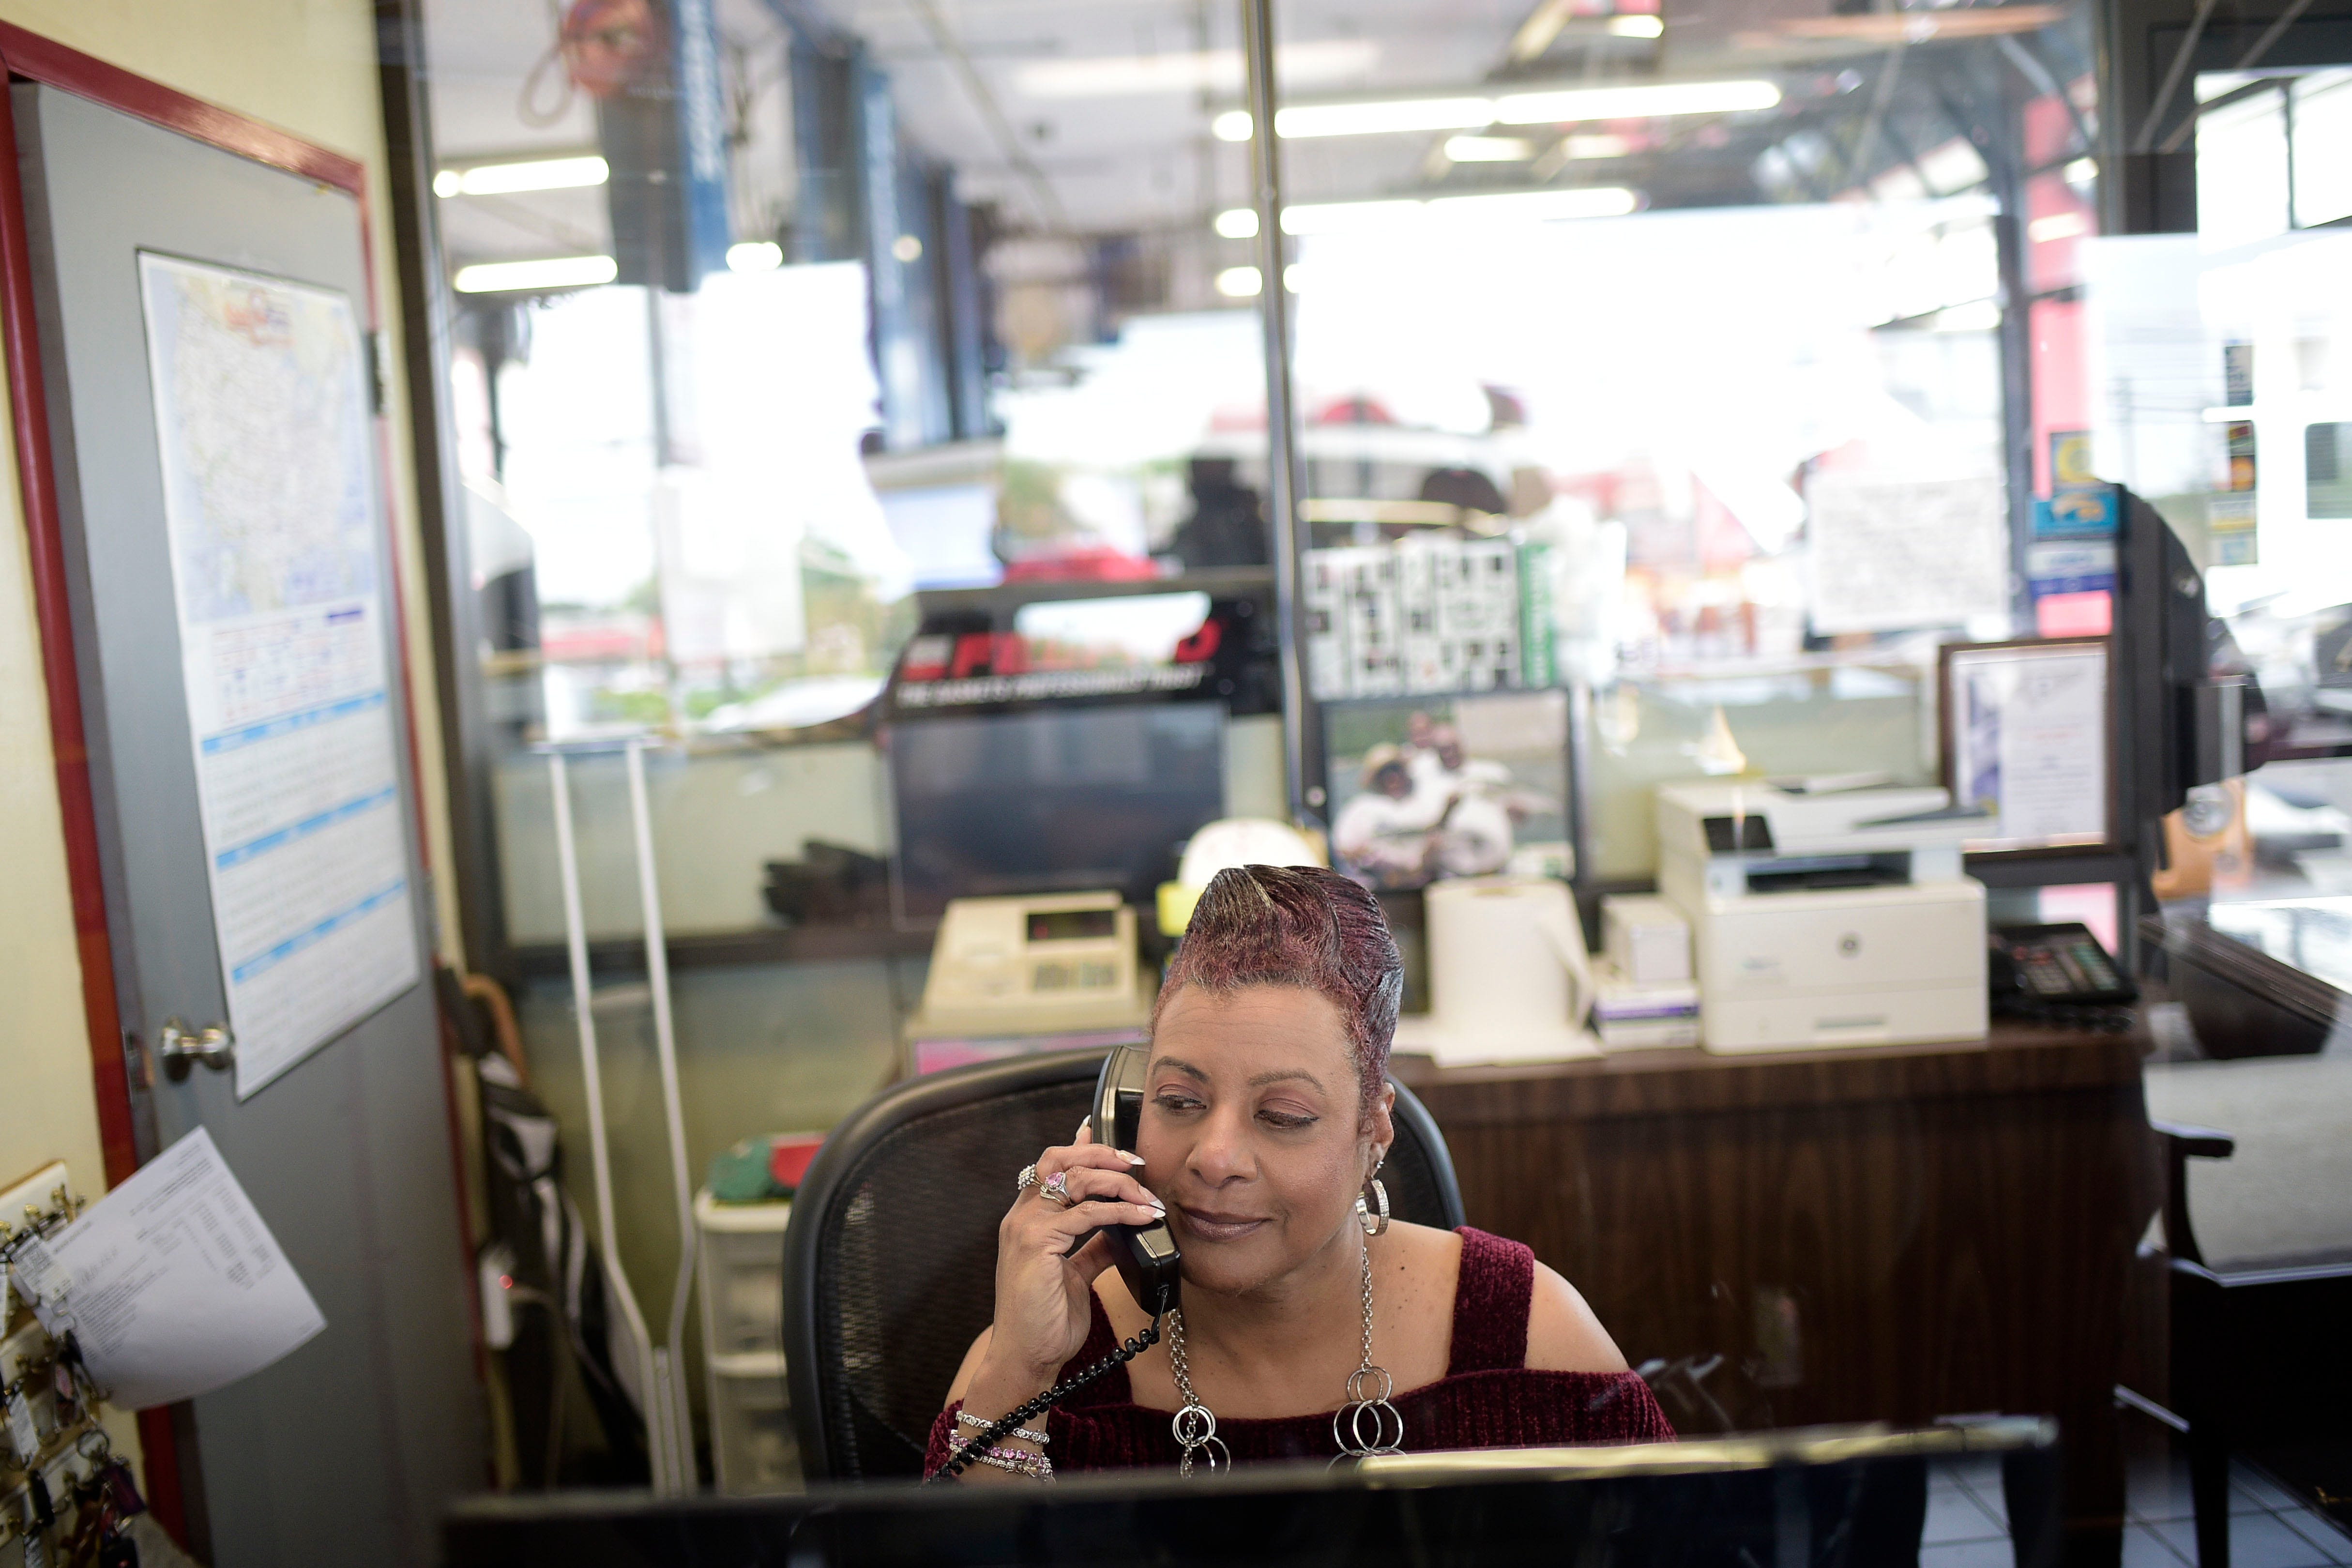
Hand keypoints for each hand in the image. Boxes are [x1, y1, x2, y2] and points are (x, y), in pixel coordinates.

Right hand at [979, 1121, 1164, 1388]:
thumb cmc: (1045, 1320)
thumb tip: (1121, 1229)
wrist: (1026, 1358)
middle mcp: (1022, 1216)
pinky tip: (1142, 1217)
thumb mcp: (1074, 1275)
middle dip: (1101, 1152)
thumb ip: (1092, 1247)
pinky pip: (1087, 1214)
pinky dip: (1120, 1211)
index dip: (1079, 1145)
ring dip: (1118, 1181)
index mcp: (1028, 1219)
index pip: (1052, 1167)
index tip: (1103, 1131)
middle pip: (1059, 1159)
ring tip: (1148, 1195)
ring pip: (1075, 1179)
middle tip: (1136, 1161)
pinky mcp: (1037, 1244)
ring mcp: (1027, 1227)